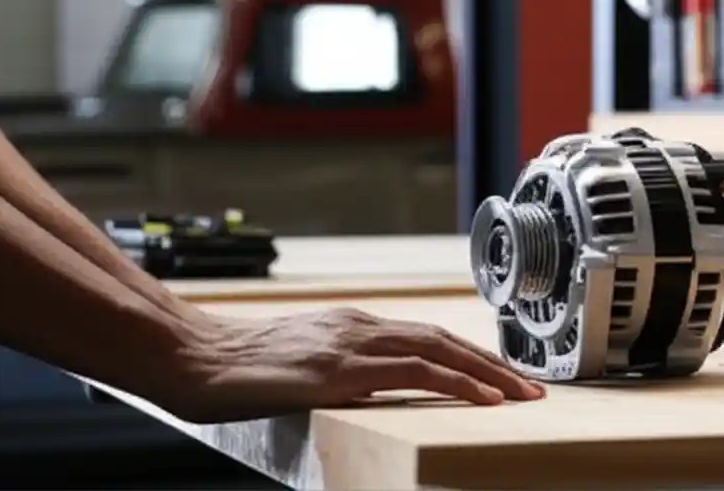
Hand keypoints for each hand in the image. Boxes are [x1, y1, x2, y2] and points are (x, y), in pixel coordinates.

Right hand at [162, 307, 545, 422]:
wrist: (191, 357)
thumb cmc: (238, 368)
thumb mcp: (301, 364)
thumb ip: (341, 370)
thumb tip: (375, 391)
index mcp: (352, 325)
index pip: (427, 338)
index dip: (470, 356)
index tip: (503, 376)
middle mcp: (358, 327)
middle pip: (443, 340)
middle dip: (493, 363)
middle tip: (531, 388)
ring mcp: (350, 345)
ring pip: (437, 351)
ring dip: (487, 372)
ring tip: (521, 395)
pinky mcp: (338, 370)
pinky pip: (412, 374)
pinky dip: (454, 382)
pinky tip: (481, 398)